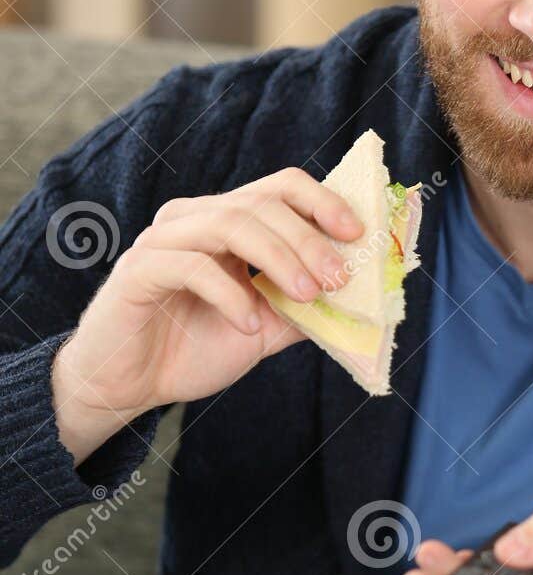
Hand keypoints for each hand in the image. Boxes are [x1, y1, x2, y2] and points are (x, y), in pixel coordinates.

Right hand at [52, 169, 362, 462]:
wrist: (129, 386)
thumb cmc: (193, 349)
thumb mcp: (264, 329)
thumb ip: (304, 311)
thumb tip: (361, 300)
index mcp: (226, 222)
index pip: (279, 188)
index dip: (322, 202)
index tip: (358, 233)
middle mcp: (195, 220)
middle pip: (261, 203)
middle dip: (308, 239)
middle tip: (338, 278)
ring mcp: (164, 240)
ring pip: (230, 224)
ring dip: (278, 258)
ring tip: (306, 296)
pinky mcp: (139, 269)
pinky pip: (192, 266)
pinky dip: (230, 294)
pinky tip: (249, 326)